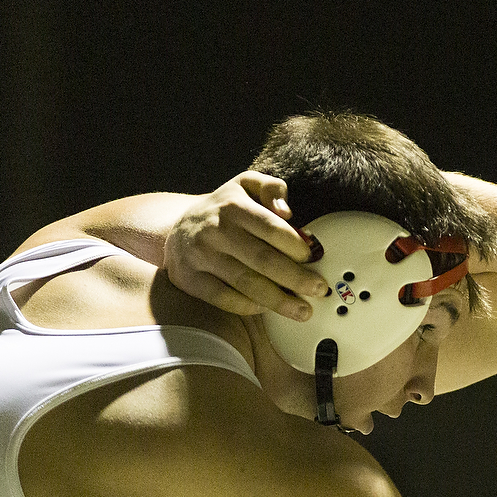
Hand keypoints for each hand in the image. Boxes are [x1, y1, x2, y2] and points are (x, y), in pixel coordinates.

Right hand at [165, 172, 329, 320]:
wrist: (177, 229)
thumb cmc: (223, 210)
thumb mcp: (245, 185)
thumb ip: (271, 188)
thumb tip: (287, 212)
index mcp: (233, 205)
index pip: (271, 228)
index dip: (296, 246)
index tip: (314, 259)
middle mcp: (215, 230)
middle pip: (262, 259)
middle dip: (296, 278)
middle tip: (319, 290)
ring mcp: (201, 256)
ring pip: (246, 283)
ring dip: (279, 301)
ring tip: (302, 310)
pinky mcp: (190, 279)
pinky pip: (224, 299)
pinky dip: (249, 307)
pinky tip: (268, 309)